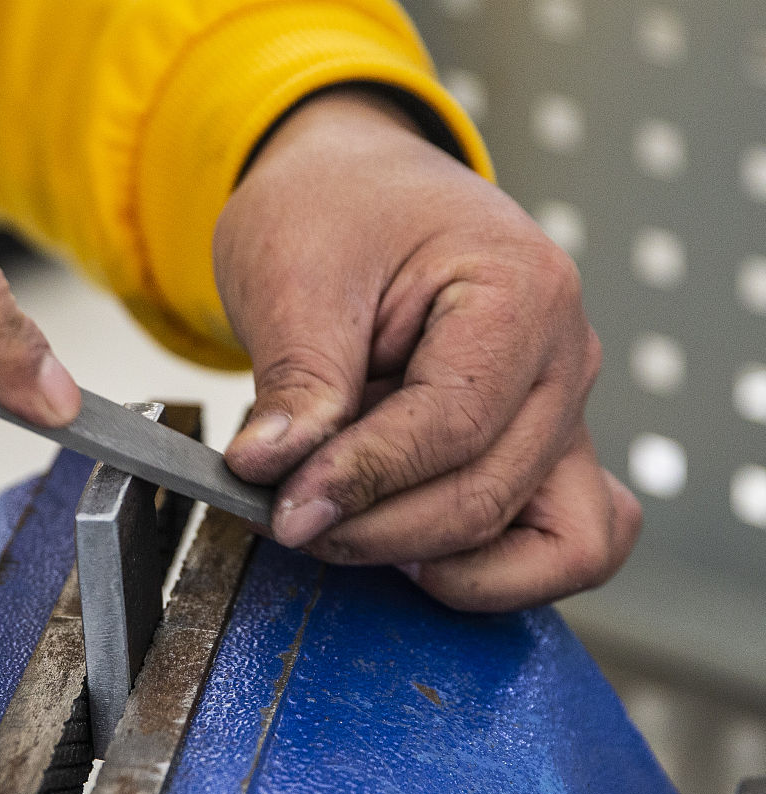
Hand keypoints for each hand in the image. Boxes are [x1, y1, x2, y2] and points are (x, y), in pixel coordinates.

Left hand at [216, 88, 640, 611]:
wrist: (353, 185)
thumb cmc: (333, 209)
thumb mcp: (295, 277)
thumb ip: (299, 382)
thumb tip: (269, 475)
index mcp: (520, 292)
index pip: (453, 426)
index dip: (363, 481)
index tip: (283, 509)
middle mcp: (564, 357)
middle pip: (489, 492)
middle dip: (380, 528)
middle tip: (289, 523)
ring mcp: (562, 408)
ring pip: (550, 540)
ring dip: (438, 557)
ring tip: (345, 529)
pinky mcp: (539, 445)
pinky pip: (563, 539)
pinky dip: (494, 567)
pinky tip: (407, 551)